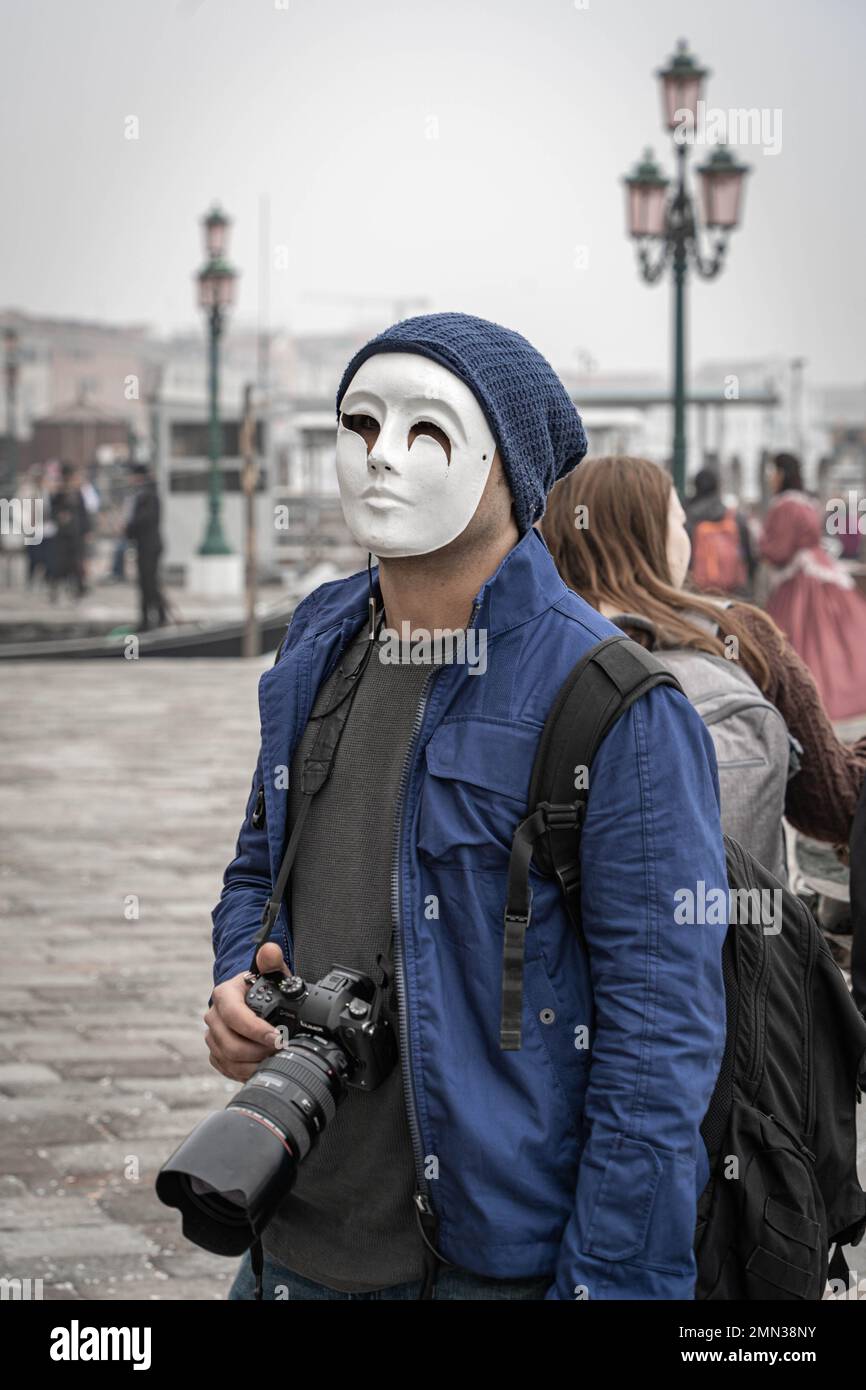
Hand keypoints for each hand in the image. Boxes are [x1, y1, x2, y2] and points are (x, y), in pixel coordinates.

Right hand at [204, 942, 287, 1081]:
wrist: (249, 1000)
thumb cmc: (261, 987)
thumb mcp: (270, 973)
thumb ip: (271, 961)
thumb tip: (270, 950)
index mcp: (224, 995)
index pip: (235, 1016)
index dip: (256, 1030)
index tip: (278, 1038)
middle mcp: (214, 1016)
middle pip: (230, 1043)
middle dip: (258, 1051)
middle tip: (280, 1051)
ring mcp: (212, 1036)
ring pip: (229, 1059)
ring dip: (253, 1063)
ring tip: (274, 1060)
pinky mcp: (215, 1052)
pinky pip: (227, 1068)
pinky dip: (246, 1071)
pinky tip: (262, 1066)